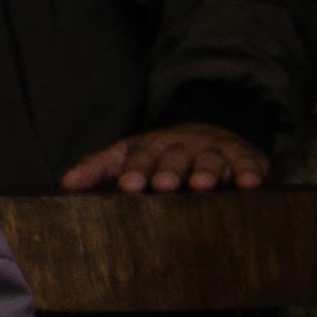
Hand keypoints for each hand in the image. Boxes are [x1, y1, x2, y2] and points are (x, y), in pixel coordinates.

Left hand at [61, 120, 268, 190]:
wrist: (207, 131)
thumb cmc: (159, 155)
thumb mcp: (127, 155)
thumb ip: (98, 168)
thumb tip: (66, 183)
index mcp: (150, 147)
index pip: (140, 157)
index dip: (134, 170)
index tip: (128, 185)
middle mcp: (182, 146)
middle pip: (175, 157)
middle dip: (169, 171)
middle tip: (163, 185)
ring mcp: (213, 150)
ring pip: (210, 160)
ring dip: (206, 171)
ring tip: (203, 185)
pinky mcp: (243, 157)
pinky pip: (247, 163)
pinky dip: (249, 171)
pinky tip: (250, 183)